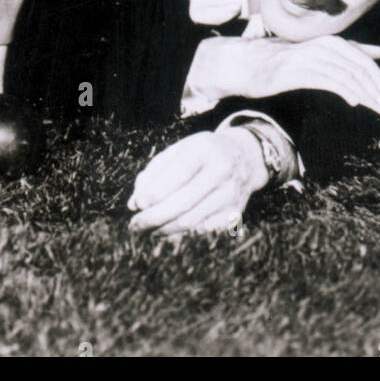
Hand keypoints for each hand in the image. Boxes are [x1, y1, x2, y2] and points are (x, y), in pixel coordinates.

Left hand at [127, 127, 268, 236]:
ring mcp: (231, 192)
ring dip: (165, 229)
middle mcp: (222, 169)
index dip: (155, 193)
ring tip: (149, 229)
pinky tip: (170, 229)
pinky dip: (183, 233)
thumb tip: (134, 204)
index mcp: (205, 148)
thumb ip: (154, 172)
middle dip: (154, 217)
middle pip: (184, 202)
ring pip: (192, 220)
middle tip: (135, 225)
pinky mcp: (236, 211)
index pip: (178, 174)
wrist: (245, 156)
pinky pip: (204, 230)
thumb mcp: (178, 150)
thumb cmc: (201, 153)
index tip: (138, 205)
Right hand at [188, 35, 379, 119]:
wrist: (245, 64)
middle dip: (377, 88)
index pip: (362, 60)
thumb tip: (379, 52)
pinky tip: (354, 102)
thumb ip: (349, 50)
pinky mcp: (295, 70)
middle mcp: (320, 45)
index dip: (379, 79)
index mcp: (329, 42)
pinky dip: (343, 89)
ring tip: (379, 111)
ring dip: (366, 95)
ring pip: (345, 75)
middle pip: (357, 67)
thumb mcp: (319, 53)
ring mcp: (307, 57)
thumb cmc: (284, 60)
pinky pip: (325, 79)